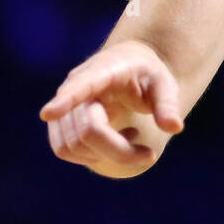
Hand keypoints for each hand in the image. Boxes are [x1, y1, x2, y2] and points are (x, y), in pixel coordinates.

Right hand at [40, 39, 183, 172]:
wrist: (129, 67)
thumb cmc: (149, 76)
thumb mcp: (166, 85)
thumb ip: (168, 105)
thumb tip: (174, 128)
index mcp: (105, 70)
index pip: (81, 86)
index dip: (65, 101)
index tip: (48, 113)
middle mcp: (77, 85)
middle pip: (87, 131)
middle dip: (119, 151)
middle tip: (150, 154)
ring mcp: (64, 104)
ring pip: (71, 146)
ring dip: (105, 156)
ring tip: (131, 138)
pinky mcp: (60, 122)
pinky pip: (64, 150)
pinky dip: (90, 157)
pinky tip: (113, 142)